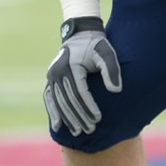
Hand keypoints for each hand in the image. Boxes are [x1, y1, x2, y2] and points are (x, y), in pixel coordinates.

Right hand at [44, 17, 122, 135]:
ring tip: (77, 132)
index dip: (88, 107)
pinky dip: (53, 111)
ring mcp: (52, 76)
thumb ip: (112, 70)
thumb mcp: (107, 53)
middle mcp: (57, 72)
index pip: (79, 92)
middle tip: (90, 130)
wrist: (80, 34)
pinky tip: (57, 125)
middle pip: (68, 100)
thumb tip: (116, 91)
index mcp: (71, 66)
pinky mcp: (51, 79)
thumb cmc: (96, 45)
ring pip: (58, 102)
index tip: (98, 119)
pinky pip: (49, 98)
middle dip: (79, 117)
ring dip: (67, 118)